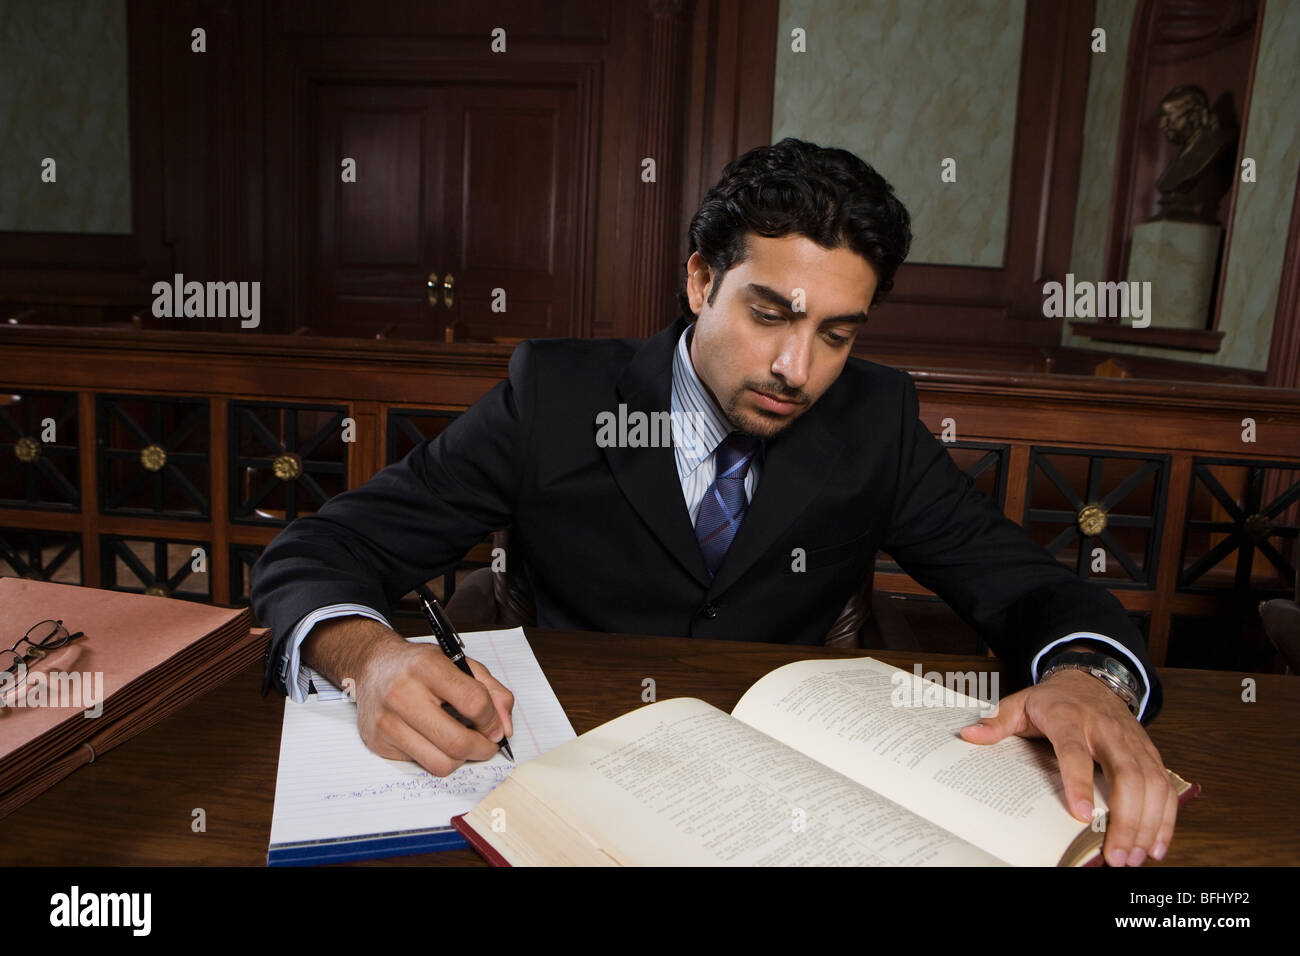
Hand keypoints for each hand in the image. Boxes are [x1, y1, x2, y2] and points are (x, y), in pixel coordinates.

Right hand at [351, 631, 515, 776]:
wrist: (374, 666)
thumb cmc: (419, 665)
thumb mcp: (460, 663)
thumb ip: (491, 691)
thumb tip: (505, 728)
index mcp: (427, 667)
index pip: (474, 702)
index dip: (493, 720)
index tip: (495, 726)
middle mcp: (402, 694)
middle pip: (458, 742)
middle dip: (483, 749)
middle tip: (487, 744)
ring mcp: (387, 722)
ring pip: (441, 763)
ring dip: (461, 759)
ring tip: (463, 743)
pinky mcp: (378, 743)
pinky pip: (421, 765)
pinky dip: (436, 757)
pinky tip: (435, 740)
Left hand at [959, 669, 1176, 865]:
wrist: (1089, 678)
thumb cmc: (1053, 700)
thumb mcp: (1020, 703)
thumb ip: (997, 721)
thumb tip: (970, 735)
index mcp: (1070, 718)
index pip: (1076, 752)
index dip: (1080, 782)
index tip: (1081, 814)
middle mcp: (1107, 730)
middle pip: (1127, 773)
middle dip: (1126, 817)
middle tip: (1115, 855)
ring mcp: (1133, 741)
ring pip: (1152, 782)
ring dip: (1149, 823)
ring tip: (1134, 858)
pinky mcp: (1150, 752)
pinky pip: (1165, 785)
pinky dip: (1166, 817)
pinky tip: (1156, 844)